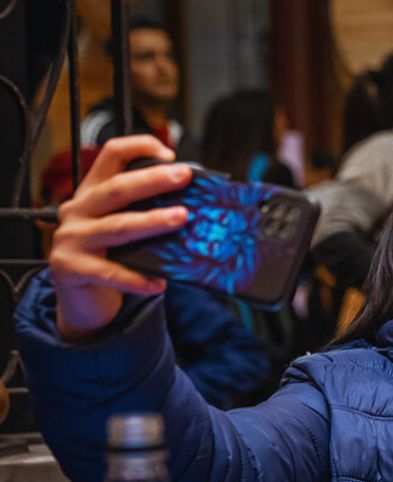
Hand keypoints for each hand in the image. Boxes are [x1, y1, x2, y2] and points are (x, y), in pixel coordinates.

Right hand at [48, 135, 190, 340]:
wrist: (81, 298)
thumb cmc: (109, 257)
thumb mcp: (122, 228)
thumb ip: (144, 213)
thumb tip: (195, 207)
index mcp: (91, 193)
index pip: (110, 156)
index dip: (138, 147)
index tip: (170, 154)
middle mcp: (77, 210)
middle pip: (116, 189)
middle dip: (152, 180)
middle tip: (184, 176)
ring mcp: (71, 239)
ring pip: (117, 227)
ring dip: (151, 222)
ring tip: (181, 218)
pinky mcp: (71, 268)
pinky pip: (111, 273)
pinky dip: (138, 279)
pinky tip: (160, 283)